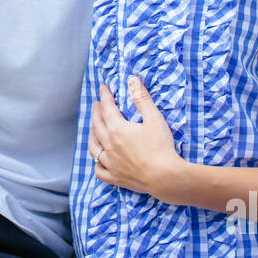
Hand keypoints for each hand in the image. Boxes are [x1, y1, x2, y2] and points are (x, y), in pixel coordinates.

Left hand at [89, 77, 181, 198]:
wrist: (165, 177)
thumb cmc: (161, 147)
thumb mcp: (154, 118)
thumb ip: (142, 98)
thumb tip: (132, 79)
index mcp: (117, 130)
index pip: (107, 108)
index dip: (105, 96)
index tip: (103, 87)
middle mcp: (109, 146)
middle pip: (97, 125)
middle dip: (96, 112)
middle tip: (97, 103)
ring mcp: (110, 163)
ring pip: (94, 147)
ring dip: (92, 134)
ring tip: (94, 127)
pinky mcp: (115, 177)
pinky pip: (99, 170)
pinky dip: (96, 163)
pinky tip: (99, 159)